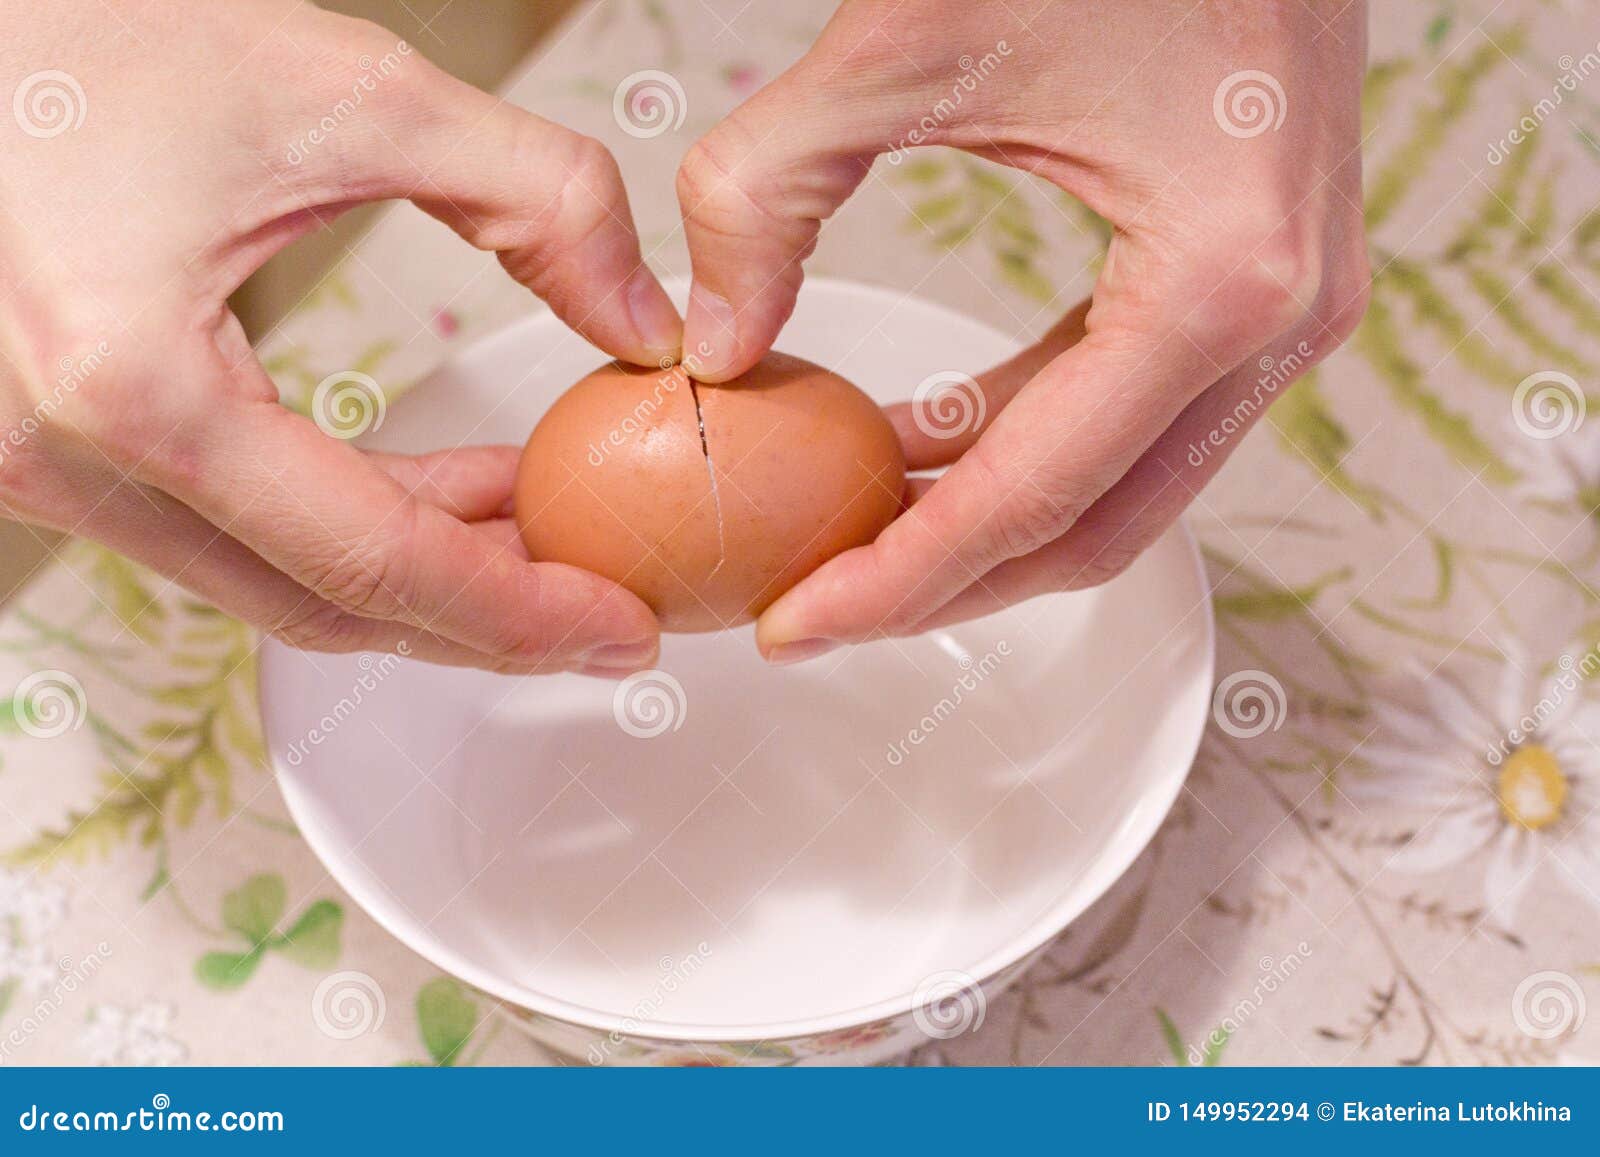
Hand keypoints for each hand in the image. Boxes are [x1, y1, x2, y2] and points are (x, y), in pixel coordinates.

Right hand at [0, 0, 680, 674]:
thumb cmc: (101, 28)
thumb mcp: (358, 94)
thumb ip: (538, 201)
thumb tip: (642, 319)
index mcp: (137, 384)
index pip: (373, 562)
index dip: (519, 611)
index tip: (618, 627)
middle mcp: (67, 455)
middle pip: (327, 604)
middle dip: (487, 615)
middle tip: (605, 605)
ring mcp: (45, 464)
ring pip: (278, 580)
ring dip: (426, 570)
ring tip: (547, 522)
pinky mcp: (55, 448)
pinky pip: (234, 533)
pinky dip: (352, 529)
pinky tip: (451, 488)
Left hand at [675, 0, 1370, 660]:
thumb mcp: (904, 44)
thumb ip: (772, 193)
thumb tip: (713, 341)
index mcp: (1218, 282)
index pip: (1033, 493)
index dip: (901, 578)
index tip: (797, 623)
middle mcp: (1281, 322)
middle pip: (1094, 528)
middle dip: (946, 584)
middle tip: (817, 609)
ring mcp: (1285, 311)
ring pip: (1121, 489)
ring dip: (985, 524)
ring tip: (852, 535)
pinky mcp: (1257, 285)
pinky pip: (1132, 413)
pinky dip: (1026, 445)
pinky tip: (923, 444)